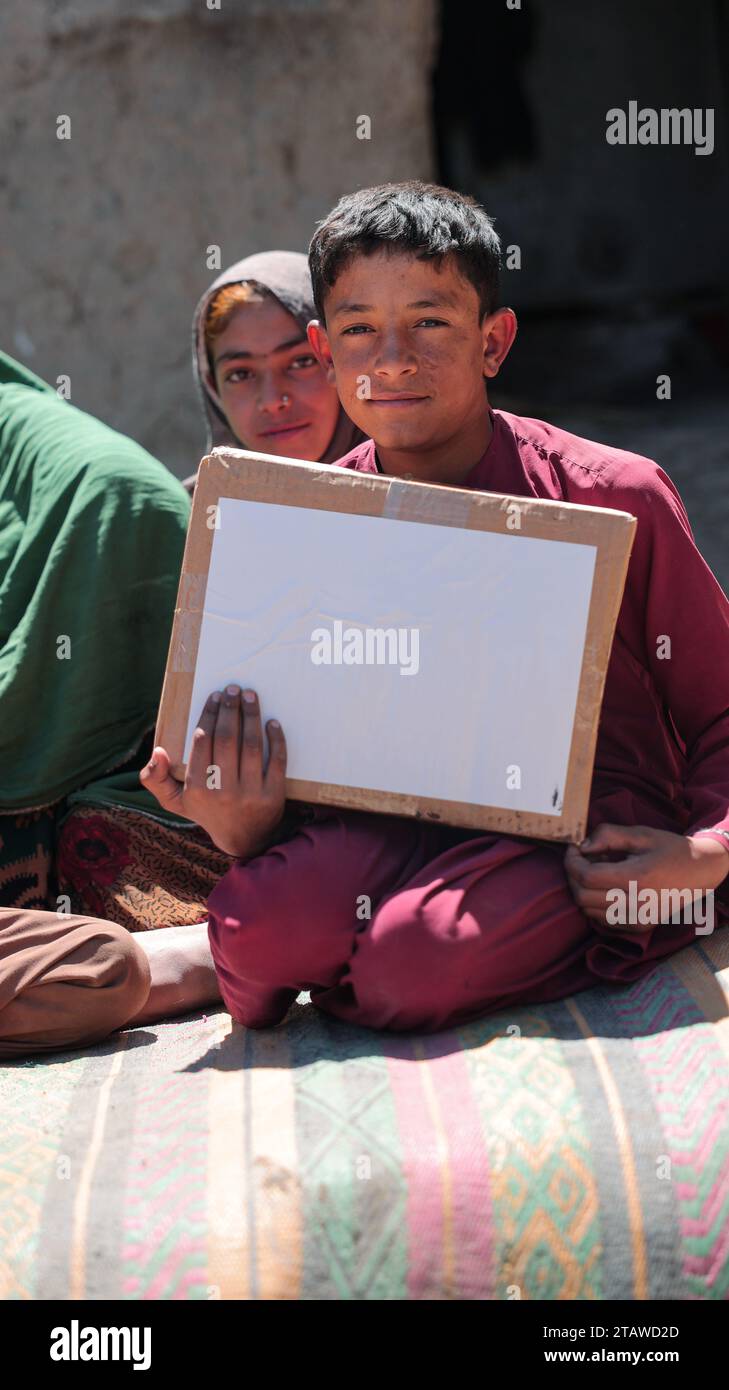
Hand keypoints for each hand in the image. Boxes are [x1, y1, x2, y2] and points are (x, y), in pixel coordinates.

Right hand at [140, 685, 286, 857]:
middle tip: (233, 689)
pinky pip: (276, 761)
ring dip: (251, 716)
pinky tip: (272, 722)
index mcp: (196, 788)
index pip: (203, 741)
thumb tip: (158, 752)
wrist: (244, 840)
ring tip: (251, 696)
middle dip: (230, 709)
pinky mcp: (273, 795)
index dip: (209, 714)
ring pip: (251, 745)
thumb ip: (156, 780)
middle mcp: (222, 790)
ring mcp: (249, 793)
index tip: (215, 696)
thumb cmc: (207, 812)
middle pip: (227, 738)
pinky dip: (276, 739)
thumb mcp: (175, 801)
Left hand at [564, 822, 728, 929]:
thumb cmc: (670, 849)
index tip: (574, 847)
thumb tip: (582, 847)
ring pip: (588, 911)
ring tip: (597, 870)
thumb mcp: (641, 834)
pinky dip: (594, 903)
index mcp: (637, 878)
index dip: (572, 861)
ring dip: (583, 890)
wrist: (701, 871)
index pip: (586, 877)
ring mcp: (638, 919)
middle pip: (582, 897)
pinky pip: (602, 919)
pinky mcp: (639, 926)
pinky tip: (606, 886)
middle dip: (573, 875)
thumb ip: (609, 836)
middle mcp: (637, 904)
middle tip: (582, 858)